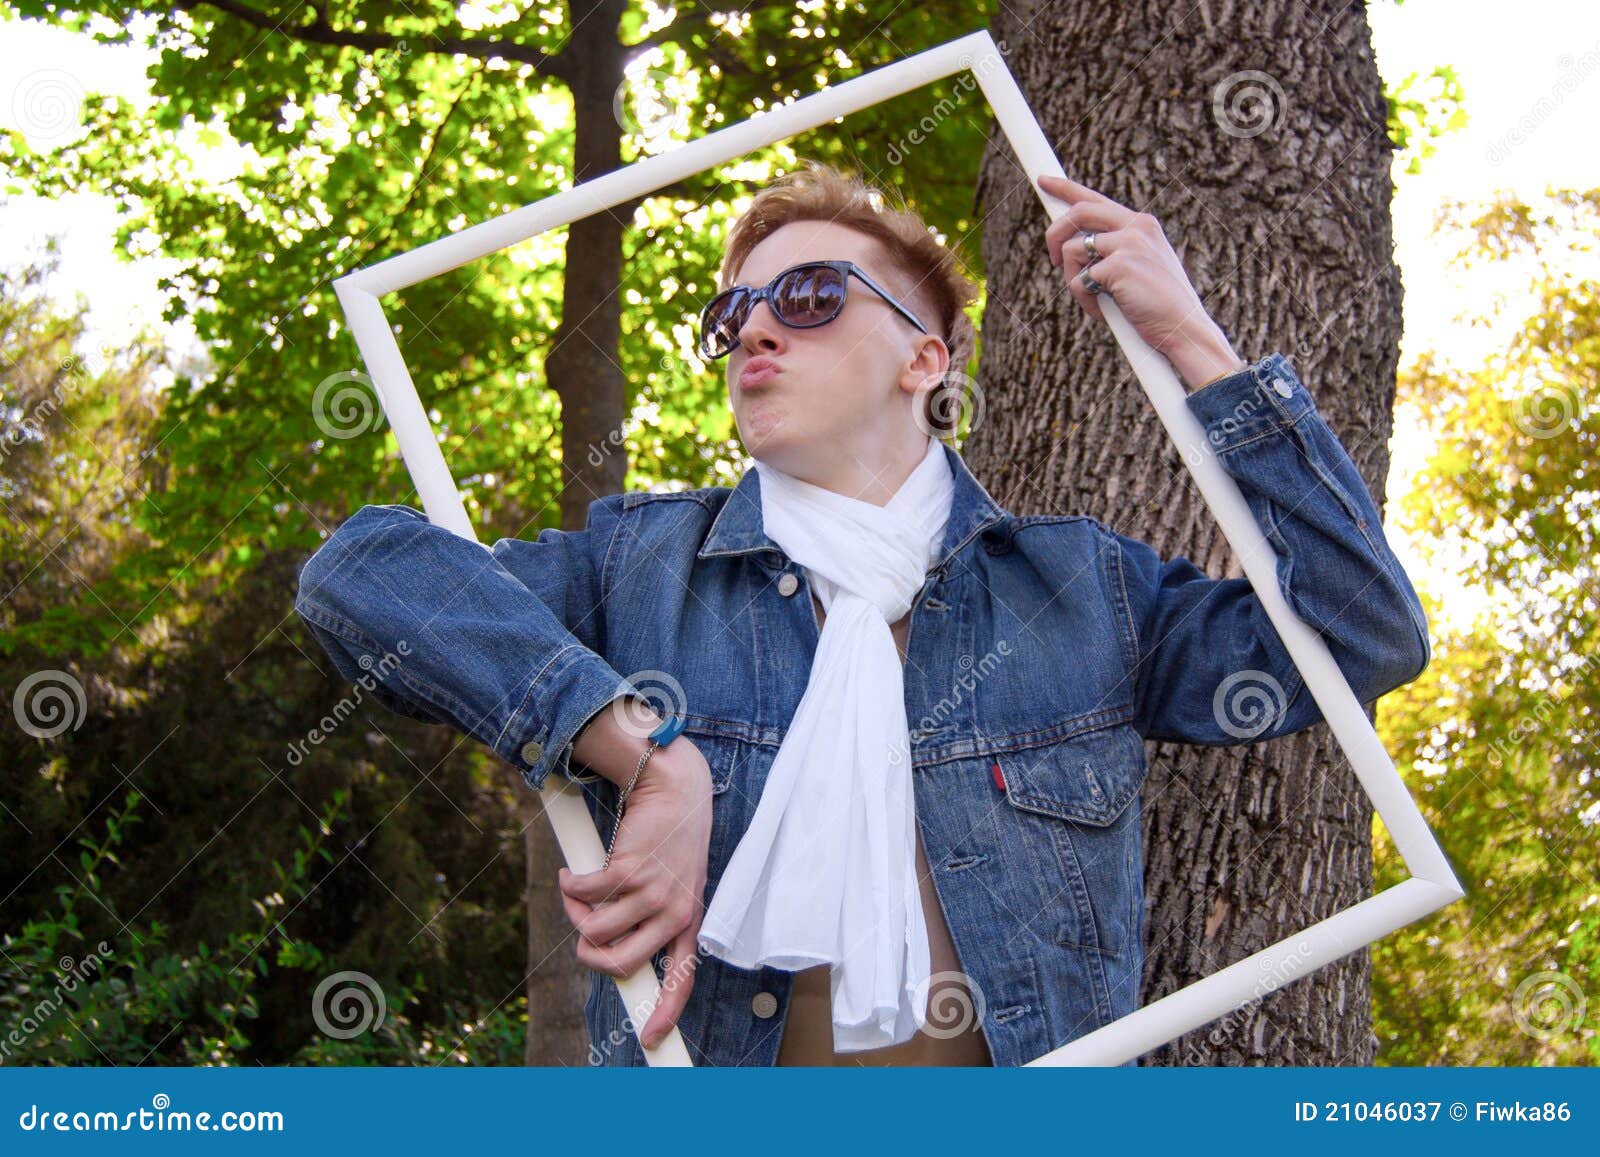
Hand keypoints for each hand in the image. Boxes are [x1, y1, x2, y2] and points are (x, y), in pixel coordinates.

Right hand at [557, 738, 714, 1049]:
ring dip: (575, 911)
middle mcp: (674, 913)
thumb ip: (652, 919)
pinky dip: (569, 884)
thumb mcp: (674, 885)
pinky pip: (582, 894)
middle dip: (589, 952)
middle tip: (583, 932)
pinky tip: (574, 872)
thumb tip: (610, 954)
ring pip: (593, 931)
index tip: (651, 1038)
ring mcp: (652, 893)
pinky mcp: (629, 871)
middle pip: (619, 963)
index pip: (682, 979)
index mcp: (688, 922)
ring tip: (579, 890)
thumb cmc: (669, 842)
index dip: (666, 1013)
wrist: (675, 792)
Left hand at [1037, 173, 1245, 389]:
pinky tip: (1106, 313)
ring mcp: (1128, 243)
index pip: (1095, 199)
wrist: (1183, 329)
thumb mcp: (1138, 269)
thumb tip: (1071, 249)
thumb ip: (1112, 252)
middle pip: (1078, 212)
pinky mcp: (1118, 266)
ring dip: (1072, 279)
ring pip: (1072, 250)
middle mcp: (1136, 226)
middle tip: (1051, 258)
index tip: (1044, 180)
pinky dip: (1086, 302)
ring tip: (1095, 300)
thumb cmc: (1158, 307)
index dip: (1065, 188)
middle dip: (1054, 234)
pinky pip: (1079, 281)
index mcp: (1141, 224)